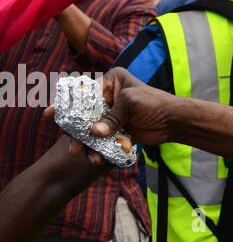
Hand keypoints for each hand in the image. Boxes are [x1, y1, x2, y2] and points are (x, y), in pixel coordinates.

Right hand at [46, 68, 171, 163]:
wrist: (174, 121)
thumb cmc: (155, 104)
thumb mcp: (131, 104)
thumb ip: (112, 117)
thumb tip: (94, 133)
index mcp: (111, 82)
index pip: (83, 91)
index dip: (64, 103)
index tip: (50, 113)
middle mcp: (108, 97)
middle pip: (83, 114)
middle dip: (76, 132)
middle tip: (72, 148)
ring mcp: (111, 115)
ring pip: (91, 130)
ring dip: (87, 145)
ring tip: (88, 157)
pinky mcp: (116, 130)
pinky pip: (102, 140)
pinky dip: (98, 150)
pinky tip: (98, 159)